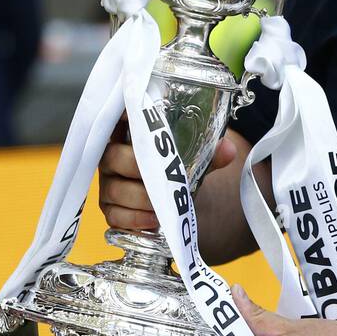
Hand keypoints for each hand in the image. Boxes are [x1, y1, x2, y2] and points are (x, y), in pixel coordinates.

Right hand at [97, 114, 236, 231]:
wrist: (173, 200)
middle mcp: (113, 158)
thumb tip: (227, 149)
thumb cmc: (175, 170)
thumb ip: (209, 154)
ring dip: (140, 198)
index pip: (116, 120)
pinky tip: (153, 219)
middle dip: (137, 168)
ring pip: (114, 190)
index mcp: (128, 137)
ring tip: (163, 203)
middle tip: (162, 177)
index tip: (130, 116)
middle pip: (112, 158)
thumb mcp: (192, 159)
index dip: (119, 117)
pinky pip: (115, 216)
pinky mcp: (111, 210)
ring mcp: (109, 185)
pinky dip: (135, 219)